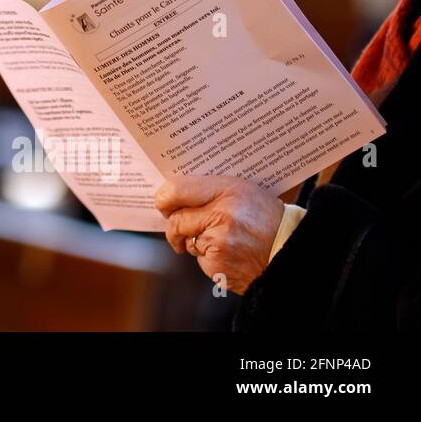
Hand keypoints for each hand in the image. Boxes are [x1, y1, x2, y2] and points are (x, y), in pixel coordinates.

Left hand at [155, 175, 284, 294]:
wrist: (293, 252)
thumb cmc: (266, 218)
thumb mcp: (243, 190)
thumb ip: (209, 190)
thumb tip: (171, 196)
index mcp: (228, 191)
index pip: (176, 190)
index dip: (164, 198)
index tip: (164, 203)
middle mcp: (222, 215)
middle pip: (176, 220)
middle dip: (175, 224)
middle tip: (182, 224)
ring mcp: (219, 243)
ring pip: (187, 241)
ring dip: (195, 241)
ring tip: (224, 238)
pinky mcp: (218, 266)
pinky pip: (200, 260)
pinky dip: (209, 258)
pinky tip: (231, 253)